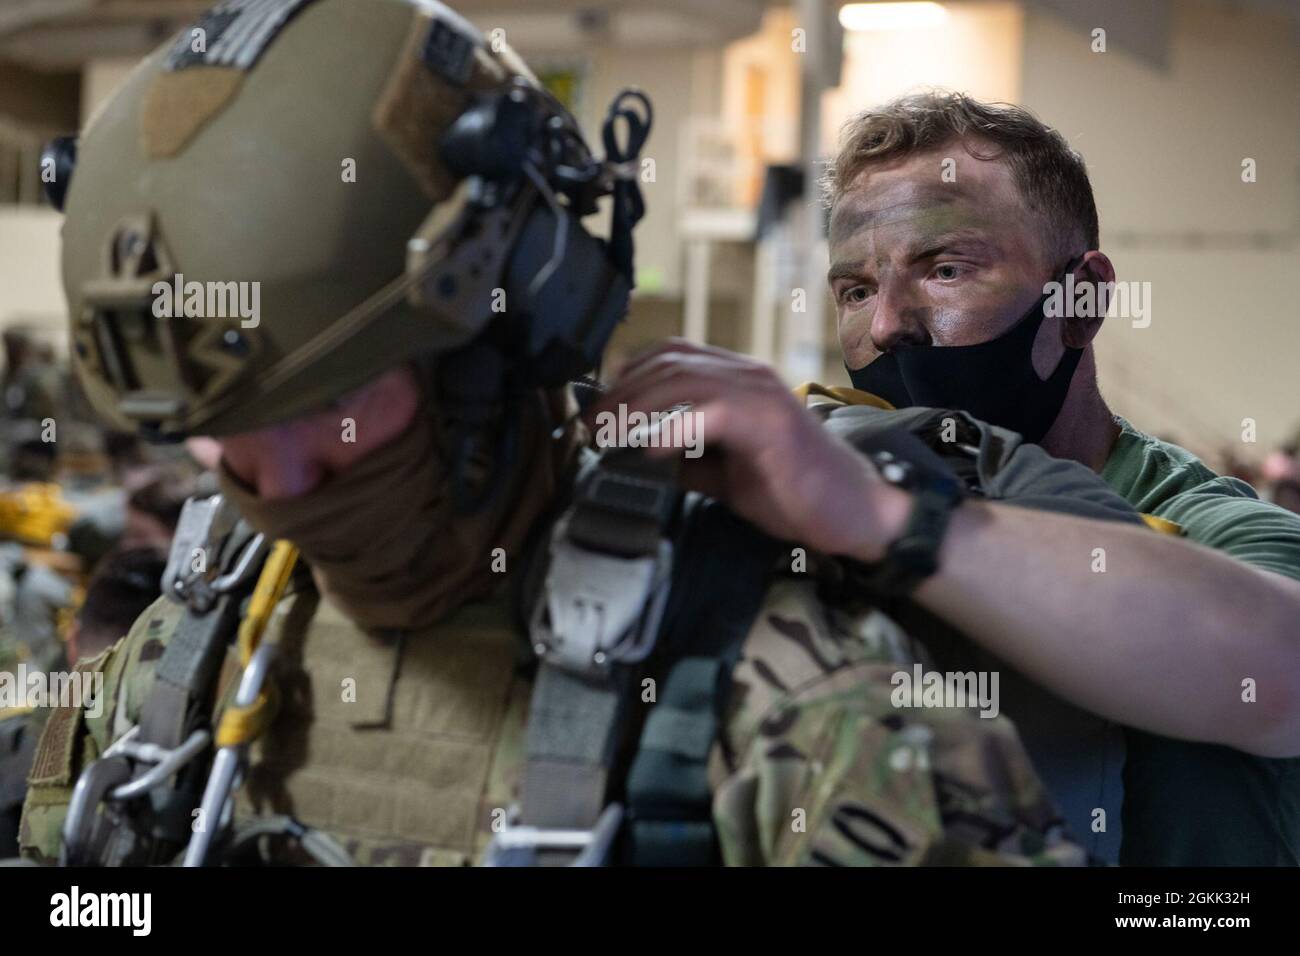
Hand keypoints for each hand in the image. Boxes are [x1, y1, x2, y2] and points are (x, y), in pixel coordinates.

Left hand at [589, 339, 912, 560]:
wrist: (857, 513)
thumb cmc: (796, 492)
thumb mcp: (725, 473)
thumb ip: (686, 457)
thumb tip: (636, 456)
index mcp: (737, 381)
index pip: (669, 356)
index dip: (625, 378)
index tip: (594, 412)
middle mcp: (748, 375)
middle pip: (667, 362)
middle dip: (619, 393)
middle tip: (588, 428)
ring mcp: (761, 394)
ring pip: (682, 379)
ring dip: (635, 407)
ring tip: (607, 437)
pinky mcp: (770, 422)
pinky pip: (711, 411)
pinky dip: (674, 426)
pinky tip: (651, 449)